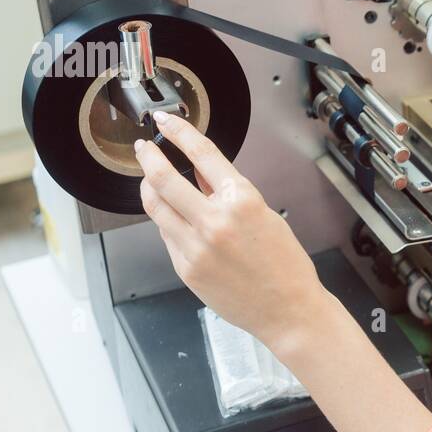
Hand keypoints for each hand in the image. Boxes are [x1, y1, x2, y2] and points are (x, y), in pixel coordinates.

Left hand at [134, 111, 324, 356]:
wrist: (288, 309)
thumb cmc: (285, 266)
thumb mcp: (266, 216)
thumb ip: (230, 194)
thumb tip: (201, 176)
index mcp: (242, 201)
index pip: (202, 154)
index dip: (178, 132)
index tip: (166, 122)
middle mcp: (215, 221)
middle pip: (164, 178)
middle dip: (148, 156)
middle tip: (143, 148)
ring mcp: (196, 246)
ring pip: (155, 206)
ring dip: (148, 188)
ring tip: (150, 181)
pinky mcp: (185, 267)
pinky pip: (166, 235)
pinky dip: (168, 222)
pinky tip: (177, 222)